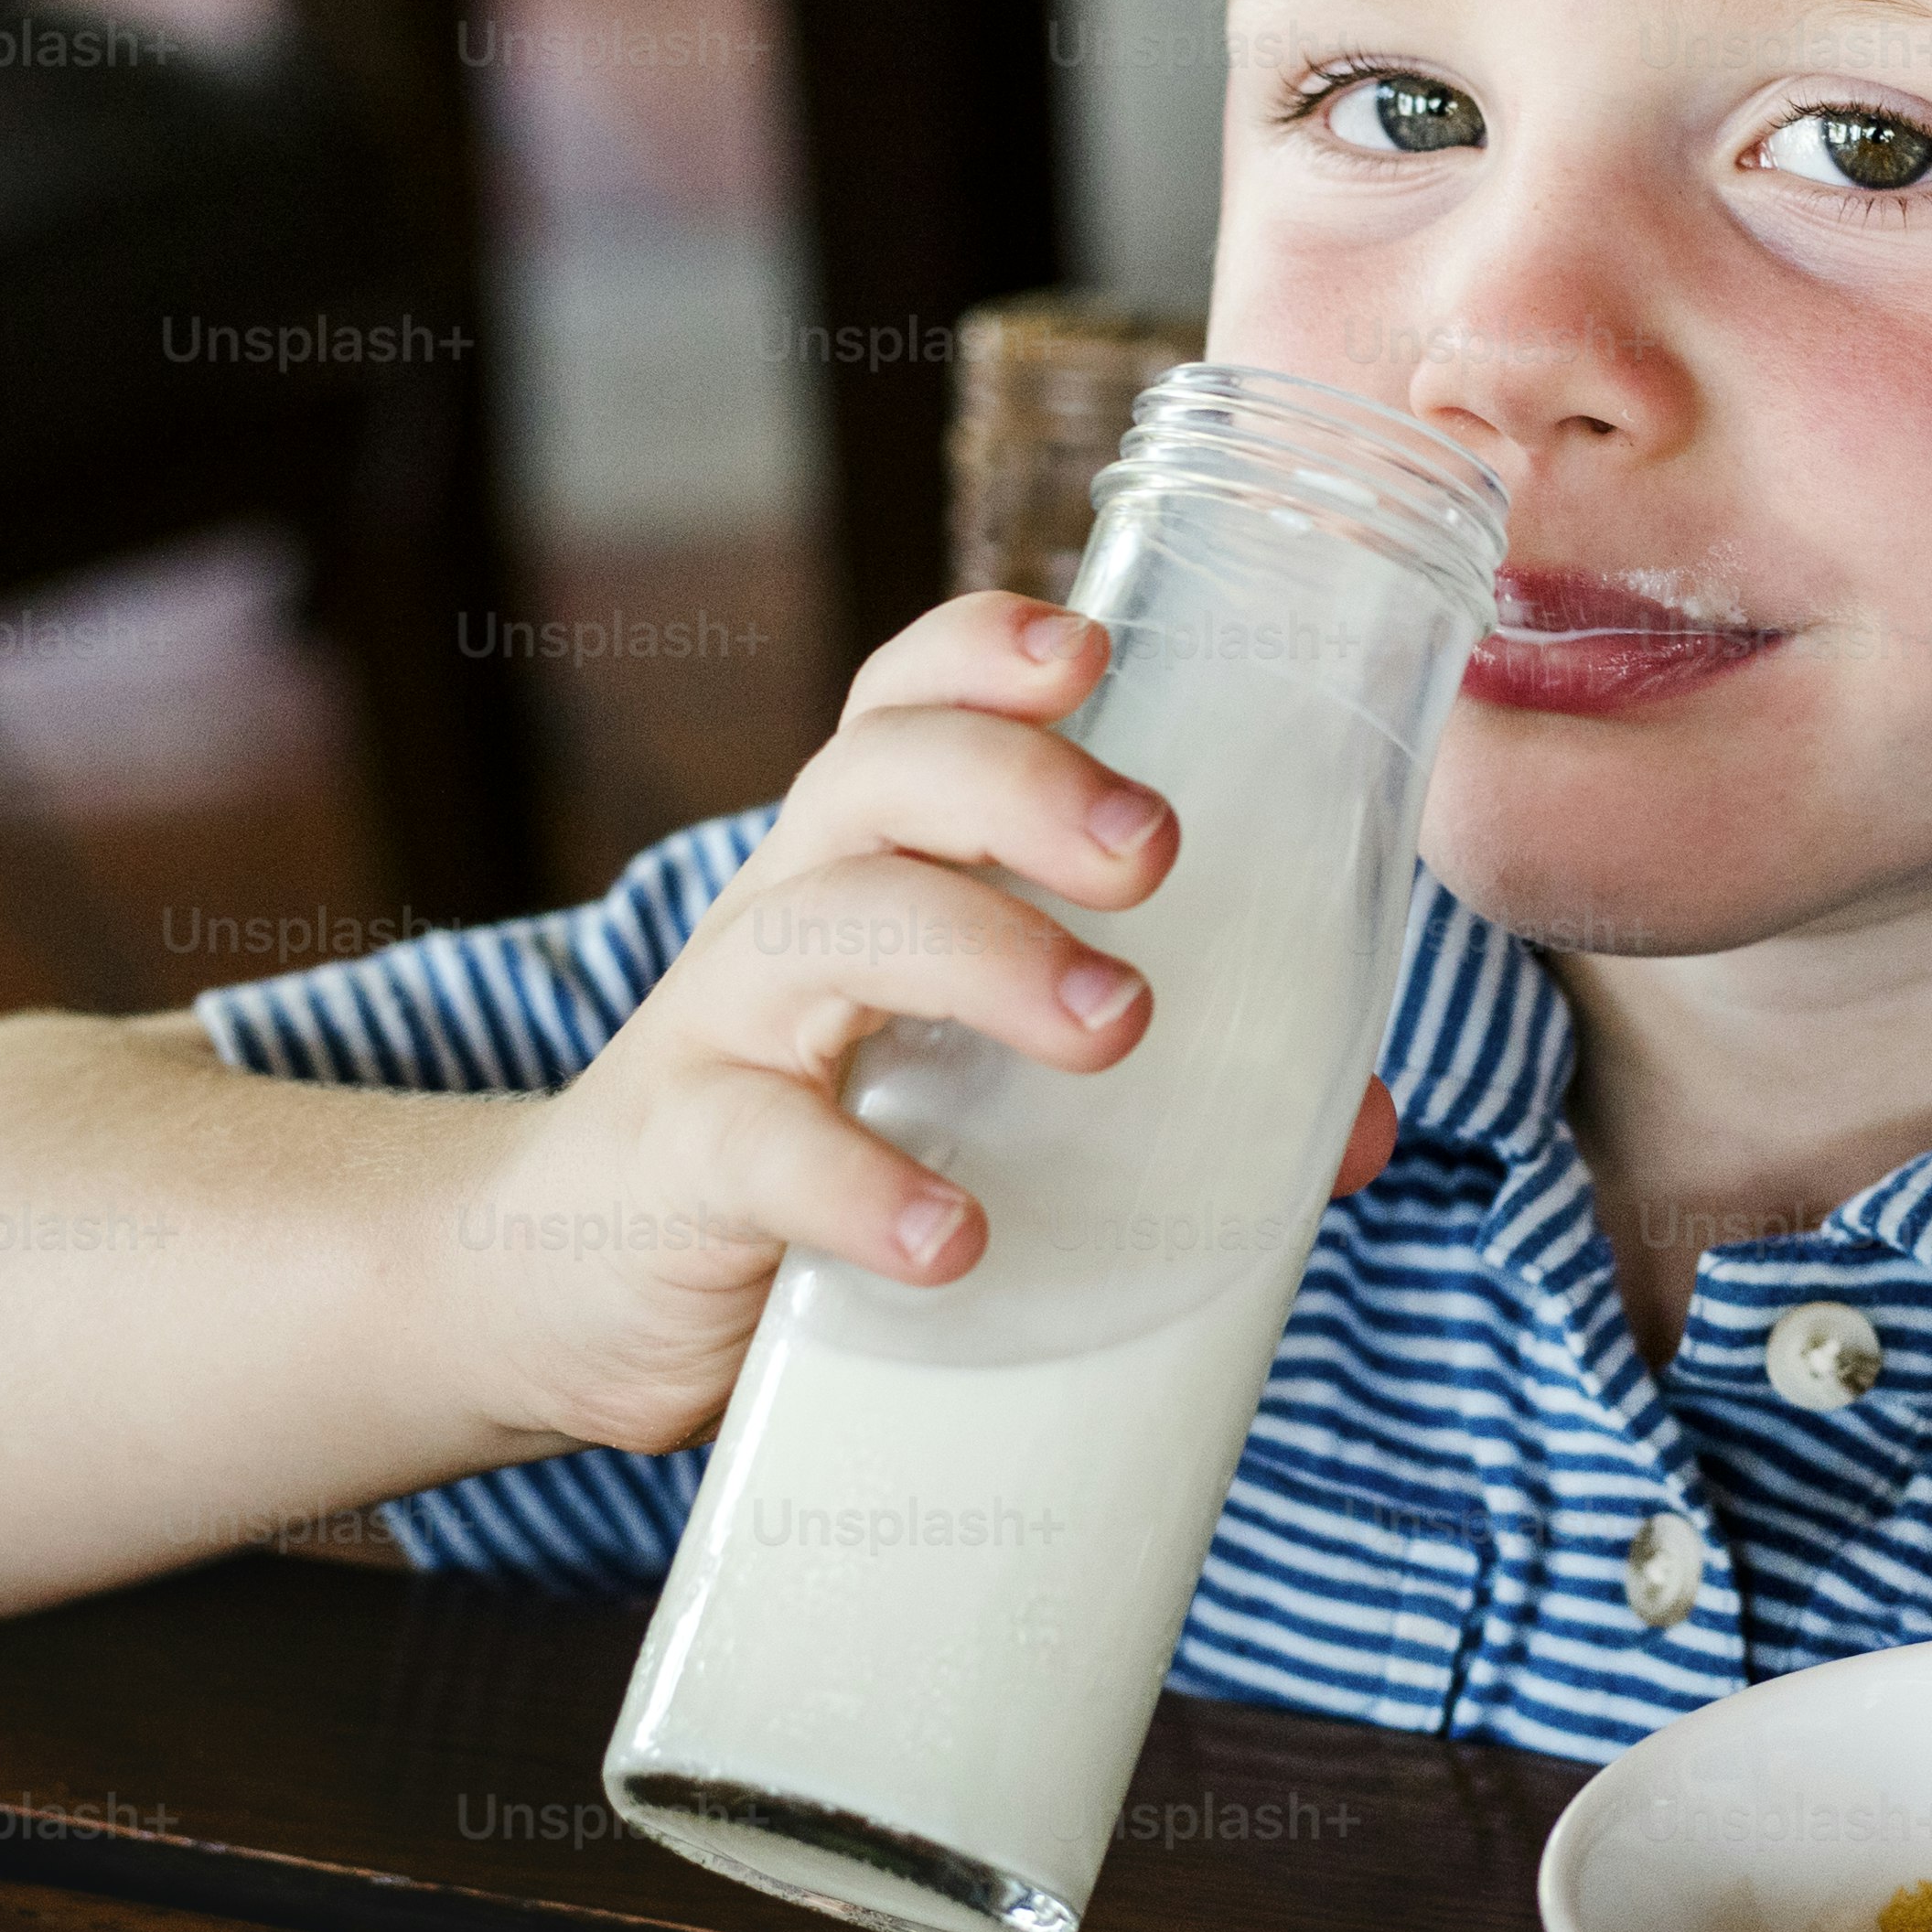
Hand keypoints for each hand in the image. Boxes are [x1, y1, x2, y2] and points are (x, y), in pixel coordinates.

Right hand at [449, 592, 1401, 1460]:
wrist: (574, 1283)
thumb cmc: (813, 1142)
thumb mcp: (962, 1083)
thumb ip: (1154, 1088)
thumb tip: (1357, 1125)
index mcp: (866, 861)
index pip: (906, 702)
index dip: (985, 650)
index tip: (1090, 649)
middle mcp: (787, 909)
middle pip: (880, 776)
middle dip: (1021, 784)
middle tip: (1154, 851)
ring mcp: (723, 1032)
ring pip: (830, 927)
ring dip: (982, 958)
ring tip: (1113, 1024)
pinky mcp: (684, 1169)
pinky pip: (764, 1152)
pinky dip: (865, 1189)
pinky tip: (955, 1236)